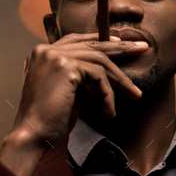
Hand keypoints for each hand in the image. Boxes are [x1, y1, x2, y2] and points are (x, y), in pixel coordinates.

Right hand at [10, 32, 146, 147]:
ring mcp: (54, 55)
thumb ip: (83, 79)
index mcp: (42, 54)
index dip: (101, 40)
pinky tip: (109, 111)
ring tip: (135, 94)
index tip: (122, 43)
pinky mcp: (65, 66)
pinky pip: (98, 75)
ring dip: (120, 79)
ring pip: (99, 59)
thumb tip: (106, 75)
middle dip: (120, 47)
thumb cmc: (49, 121)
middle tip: (142, 49)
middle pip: (91, 44)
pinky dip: (108, 94)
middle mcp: (46, 49)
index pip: (77, 40)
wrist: (32, 135)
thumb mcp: (69, 93)